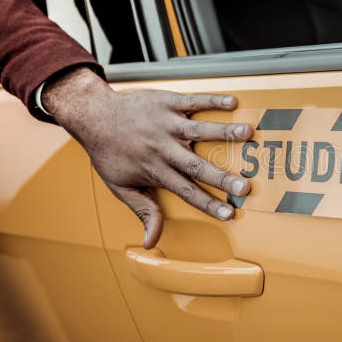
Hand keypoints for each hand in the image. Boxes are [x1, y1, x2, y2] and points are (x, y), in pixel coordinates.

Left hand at [42, 67, 252, 248]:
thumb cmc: (109, 152)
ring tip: (247, 134)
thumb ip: (142, 211)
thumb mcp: (120, 187)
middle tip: (245, 186)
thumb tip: (152, 240)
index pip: (186, 192)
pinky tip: (232, 102)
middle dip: (222, 178)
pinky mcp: (168, 103)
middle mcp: (163, 148)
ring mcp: (167, 124)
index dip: (208, 204)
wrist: (94, 115)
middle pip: (197, 166)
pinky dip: (213, 100)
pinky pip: (194, 101)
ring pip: (199, 130)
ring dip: (224, 132)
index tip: (229, 214)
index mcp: (155, 170)